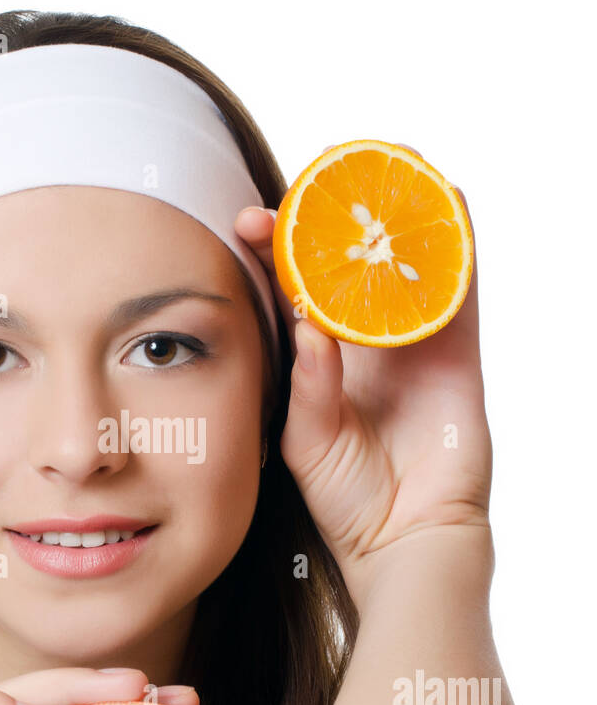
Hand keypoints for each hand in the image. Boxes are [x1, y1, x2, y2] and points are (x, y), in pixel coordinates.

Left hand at [236, 155, 492, 605]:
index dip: (274, 250)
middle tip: (319, 172)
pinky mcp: (457, 358)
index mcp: (319, 359)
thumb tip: (307, 323)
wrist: (403, 544)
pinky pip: (459, 293)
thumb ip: (309, 384)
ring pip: (406, 265)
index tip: (245, 220)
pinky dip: (458, 247)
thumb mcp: (308, 439)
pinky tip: (451, 201)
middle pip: (350, 263)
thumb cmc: (347, 500)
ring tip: (387, 161)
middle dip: (335, 216)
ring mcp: (412, 347)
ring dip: (399, 215)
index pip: (293, 288)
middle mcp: (364, 344)